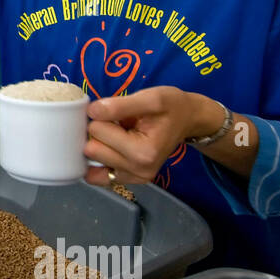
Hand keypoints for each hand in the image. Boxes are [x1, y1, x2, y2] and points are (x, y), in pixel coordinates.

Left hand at [82, 86, 214, 185]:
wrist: (188, 120)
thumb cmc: (172, 107)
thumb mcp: (151, 98)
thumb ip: (120, 105)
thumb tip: (92, 111)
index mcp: (144, 152)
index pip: (96, 130)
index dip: (103, 116)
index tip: (120, 113)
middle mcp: (138, 171)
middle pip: (91, 148)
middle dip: (99, 132)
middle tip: (118, 124)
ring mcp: (133, 178)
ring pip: (91, 160)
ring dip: (100, 145)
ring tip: (120, 135)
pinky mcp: (127, 181)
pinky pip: (96, 176)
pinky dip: (97, 161)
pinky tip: (111, 149)